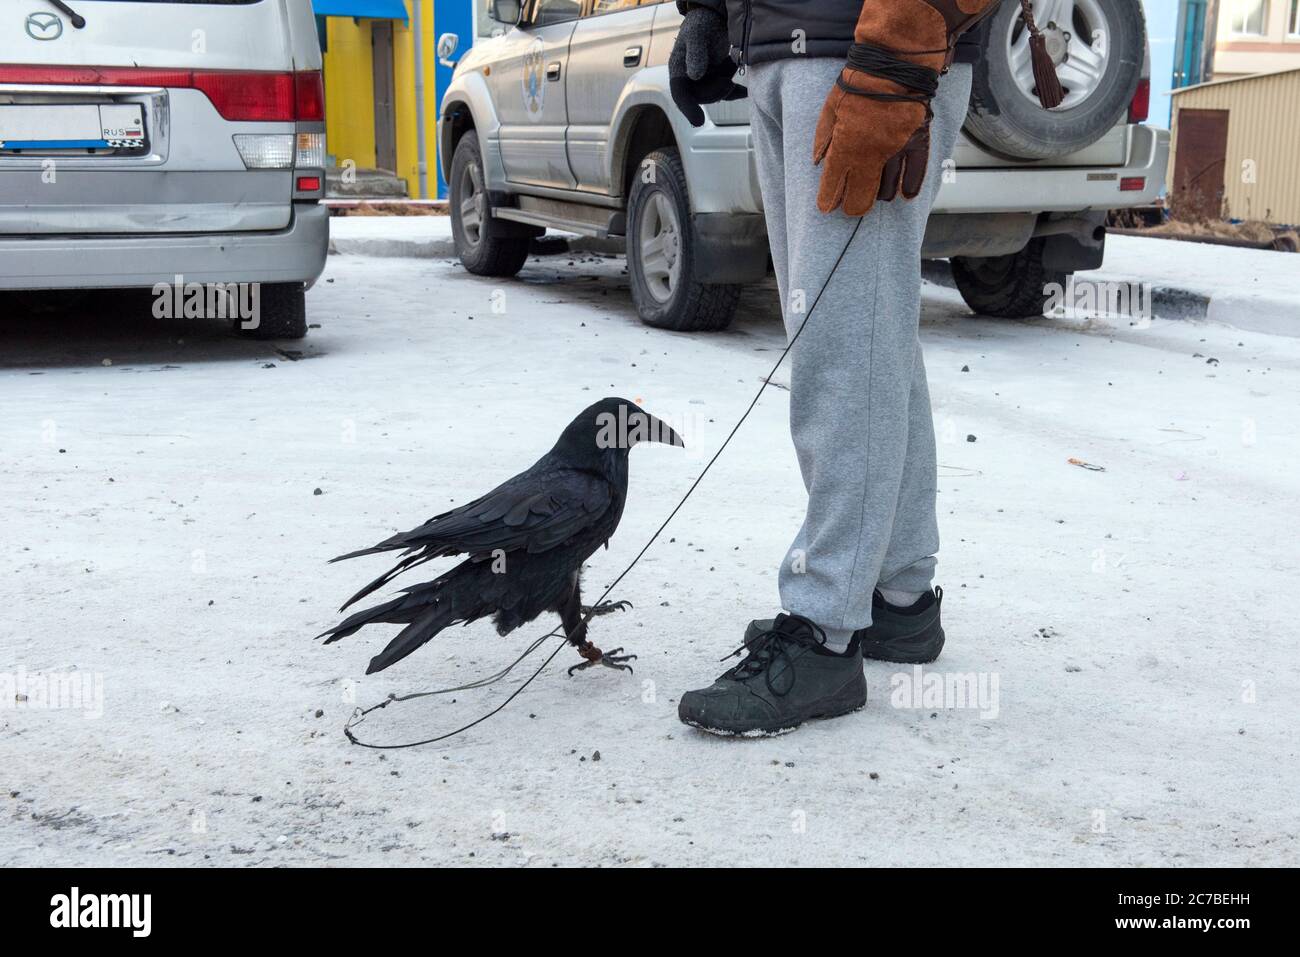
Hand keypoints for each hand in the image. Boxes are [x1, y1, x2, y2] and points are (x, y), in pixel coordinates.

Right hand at [668, 6, 745, 127]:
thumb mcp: (697, 36)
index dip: (688, 108)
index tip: (699, 122)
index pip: (680, 94)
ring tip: (731, 64)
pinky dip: (737, 91)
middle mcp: (689, 78)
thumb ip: (695, 54)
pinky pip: (727, 91)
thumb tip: (695, 76)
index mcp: (679, 70)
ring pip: (716, 95)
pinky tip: (745, 91)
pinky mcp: (718, 78)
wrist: (713, 18)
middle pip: (701, 98)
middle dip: (716, 92)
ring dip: (727, 86)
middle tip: (728, 82)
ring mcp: (704, 80)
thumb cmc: (701, 24)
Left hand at [814, 70, 931, 216]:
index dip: (828, 200)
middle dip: (852, 208)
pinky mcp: (914, 142)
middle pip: (859, 197)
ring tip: (874, 193)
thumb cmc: (858, 83)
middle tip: (850, 210)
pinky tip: (905, 195)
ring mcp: (894, 151)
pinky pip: (915, 172)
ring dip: (878, 195)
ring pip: (885, 190)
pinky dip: (910, 187)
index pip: (832, 186)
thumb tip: (819, 163)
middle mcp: (868, 156)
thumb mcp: (829, 110)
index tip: (826, 207)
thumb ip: (823, 140)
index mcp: (843, 148)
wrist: (893, 63)